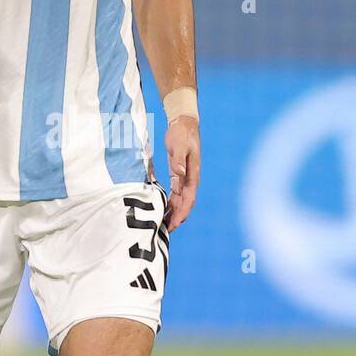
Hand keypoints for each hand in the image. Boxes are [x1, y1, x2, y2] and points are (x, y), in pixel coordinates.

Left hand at [164, 115, 198, 232]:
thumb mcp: (179, 145)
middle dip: (177, 218)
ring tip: (164, 225)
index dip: (182, 213)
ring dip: (174, 213)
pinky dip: (171, 203)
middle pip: (185, 204)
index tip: (174, 225)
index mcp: (192, 174)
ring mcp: (185, 178)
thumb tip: (180, 174)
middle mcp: (190, 179)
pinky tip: (164, 210)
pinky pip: (176, 193)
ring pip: (180, 200)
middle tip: (166, 231)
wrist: (184, 123)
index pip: (188, 199)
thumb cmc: (181, 133)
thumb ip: (179, 160)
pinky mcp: (179, 175)